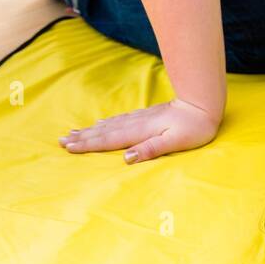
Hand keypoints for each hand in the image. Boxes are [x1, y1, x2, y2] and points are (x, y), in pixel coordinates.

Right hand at [59, 98, 220, 162]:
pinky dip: (106, 123)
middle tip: (60, 141)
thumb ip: (151, 149)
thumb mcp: (176, 142)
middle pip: (105, 131)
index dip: (88, 145)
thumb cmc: (194, 128)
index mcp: (141, 132)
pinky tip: (101, 123)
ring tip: (73, 132)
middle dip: (83, 137)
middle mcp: (137, 123)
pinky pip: (119, 120)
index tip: (68, 147)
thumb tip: (126, 158)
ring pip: (110, 124)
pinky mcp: (146, 116)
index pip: (110, 140)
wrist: (204, 105)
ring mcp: (141, 118)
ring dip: (91, 129)